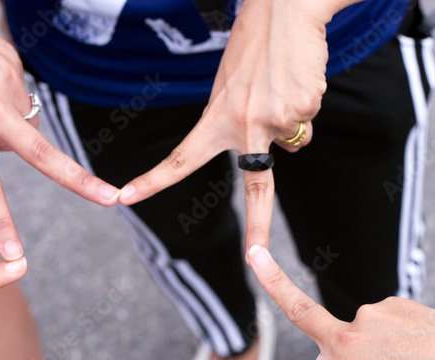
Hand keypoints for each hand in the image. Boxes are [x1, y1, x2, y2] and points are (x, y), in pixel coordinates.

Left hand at [0, 0, 118, 259]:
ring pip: (23, 122)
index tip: (16, 256)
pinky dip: (1, 97)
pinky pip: (17, 95)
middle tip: (113, 199)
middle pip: (44, 155)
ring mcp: (8, 82)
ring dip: (7, 124)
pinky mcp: (14, 62)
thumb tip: (9, 140)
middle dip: (80, 181)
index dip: (2, 224)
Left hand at [119, 0, 356, 251]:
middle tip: (255, 260)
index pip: (181, 157)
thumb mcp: (234, 85)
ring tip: (282, 76)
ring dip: (293, 114)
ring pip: (294, 139)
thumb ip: (243, 122)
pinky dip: (308, 99)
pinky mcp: (301, 109)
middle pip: (256, 190)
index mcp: (216, 118)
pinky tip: (298, 73)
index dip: (154, 180)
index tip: (125, 198)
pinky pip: (309, 118)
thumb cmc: (257, 43)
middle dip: (258, 230)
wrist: (286, 7)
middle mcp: (243, 125)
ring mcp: (273, 120)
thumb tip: (283, 150)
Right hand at [190, 246, 434, 359]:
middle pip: (298, 309)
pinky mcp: (388, 301)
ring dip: (380, 339)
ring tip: (413, 354)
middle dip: (272, 279)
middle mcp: (348, 346)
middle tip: (253, 249)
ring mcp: (367, 319)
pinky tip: (419, 339)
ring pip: (358, 326)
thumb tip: (346, 345)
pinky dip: (395, 327)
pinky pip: (381, 315)